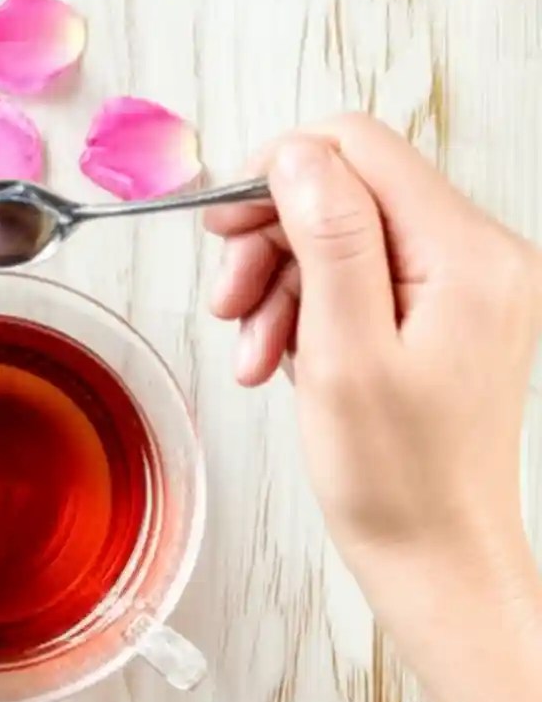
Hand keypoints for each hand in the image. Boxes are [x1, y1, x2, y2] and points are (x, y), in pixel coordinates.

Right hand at [204, 113, 541, 701]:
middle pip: (344, 191)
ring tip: (253, 354)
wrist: (433, 552)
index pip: (360, 148)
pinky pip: (355, 277)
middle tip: (228, 303)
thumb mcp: (345, 351)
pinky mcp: (439, 310)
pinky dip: (304, 311)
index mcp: (467, 254)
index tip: (223, 223)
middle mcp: (477, 255)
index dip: (278, 170)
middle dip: (270, 241)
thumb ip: (328, 238)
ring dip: (277, 286)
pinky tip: (278, 359)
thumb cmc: (395, 477)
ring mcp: (461, 284)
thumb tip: (296, 153)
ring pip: (338, 236)